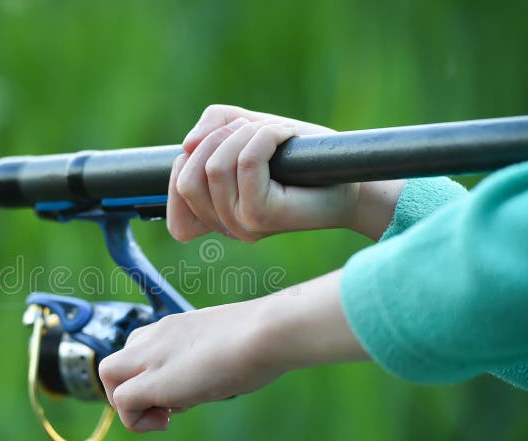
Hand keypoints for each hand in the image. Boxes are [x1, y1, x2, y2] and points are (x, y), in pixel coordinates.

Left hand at [98, 270, 369, 432]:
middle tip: (168, 406)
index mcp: (175, 327)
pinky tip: (167, 420)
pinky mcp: (154, 380)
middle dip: (133, 389)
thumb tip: (212, 379)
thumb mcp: (231, 347)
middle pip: (118, 361)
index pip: (141, 348)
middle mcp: (156, 336)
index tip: (180, 388)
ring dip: (129, 403)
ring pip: (108, 376)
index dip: (150, 373)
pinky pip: (121, 403)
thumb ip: (210, 359)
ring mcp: (151, 355)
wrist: (267, 332)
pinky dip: (137, 419)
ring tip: (165, 415)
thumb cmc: (264, 340)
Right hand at [168, 104, 404, 241]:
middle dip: (215, 140)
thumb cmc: (303, 157)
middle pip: (186, 179)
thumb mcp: (247, 130)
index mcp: (218, 217)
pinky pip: (247, 162)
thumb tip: (187, 144)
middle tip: (249, 130)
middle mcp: (227, 227)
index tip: (211, 150)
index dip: (180, 173)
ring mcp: (243, 225)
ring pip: (215, 166)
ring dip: (242, 133)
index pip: (174, 217)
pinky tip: (284, 134)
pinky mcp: (264, 215)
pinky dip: (265, 136)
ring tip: (271, 132)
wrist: (353, 179)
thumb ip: (212, 126)